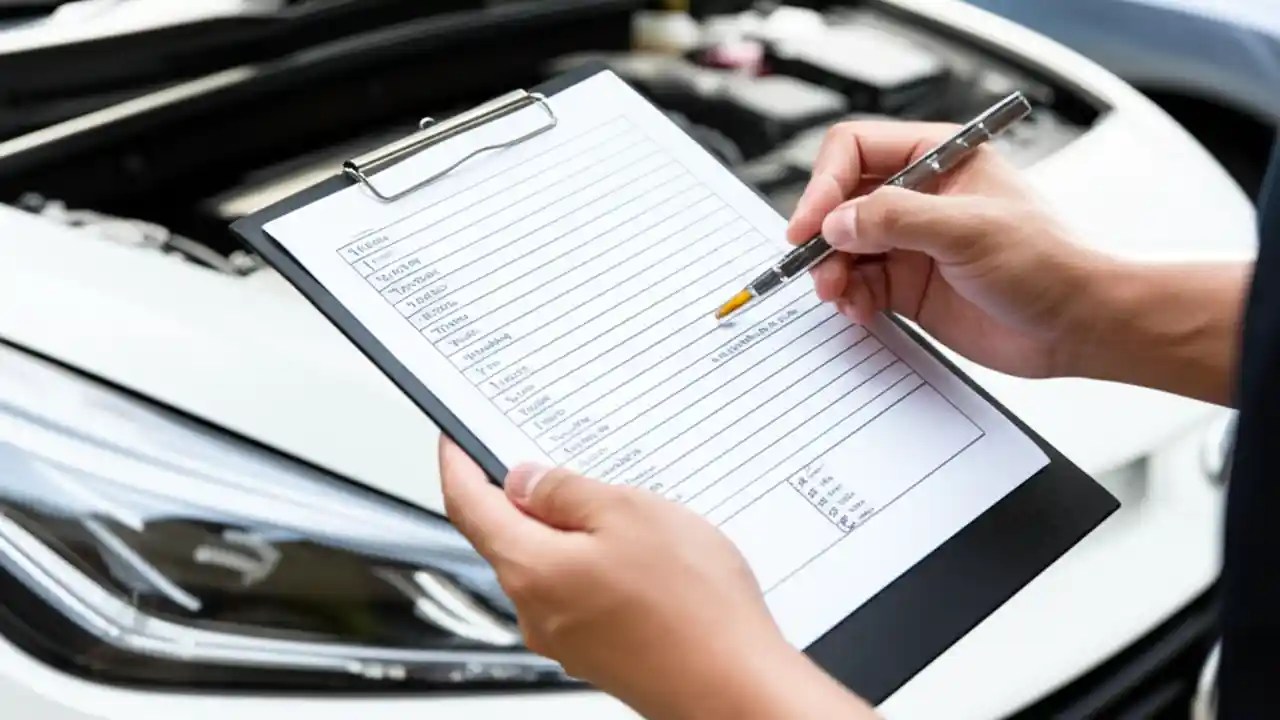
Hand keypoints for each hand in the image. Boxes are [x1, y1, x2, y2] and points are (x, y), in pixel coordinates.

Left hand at [439, 437, 876, 719]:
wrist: (738, 689)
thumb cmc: (693, 608)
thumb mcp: (628, 513)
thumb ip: (564, 491)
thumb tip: (525, 479)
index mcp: (530, 571)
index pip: (468, 507)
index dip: (457, 466)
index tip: (454, 442)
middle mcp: (537, 613)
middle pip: (510, 538)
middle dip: (531, 499)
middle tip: (570, 465)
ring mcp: (568, 639)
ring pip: (552, 567)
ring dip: (576, 534)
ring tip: (633, 516)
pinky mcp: (601, 654)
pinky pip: (583, 594)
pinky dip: (600, 567)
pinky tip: (646, 561)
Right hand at [788, 120, 1113, 378]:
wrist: (1078, 325)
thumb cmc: (1050, 263)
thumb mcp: (970, 229)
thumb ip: (897, 218)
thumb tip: (838, 221)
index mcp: (939, 159)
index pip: (857, 151)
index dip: (826, 184)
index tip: (812, 223)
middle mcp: (920, 196)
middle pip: (842, 201)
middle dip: (822, 233)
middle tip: (813, 264)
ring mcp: (912, 243)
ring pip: (844, 247)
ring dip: (831, 270)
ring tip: (837, 293)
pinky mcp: (910, 285)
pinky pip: (860, 285)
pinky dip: (850, 297)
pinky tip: (859, 309)